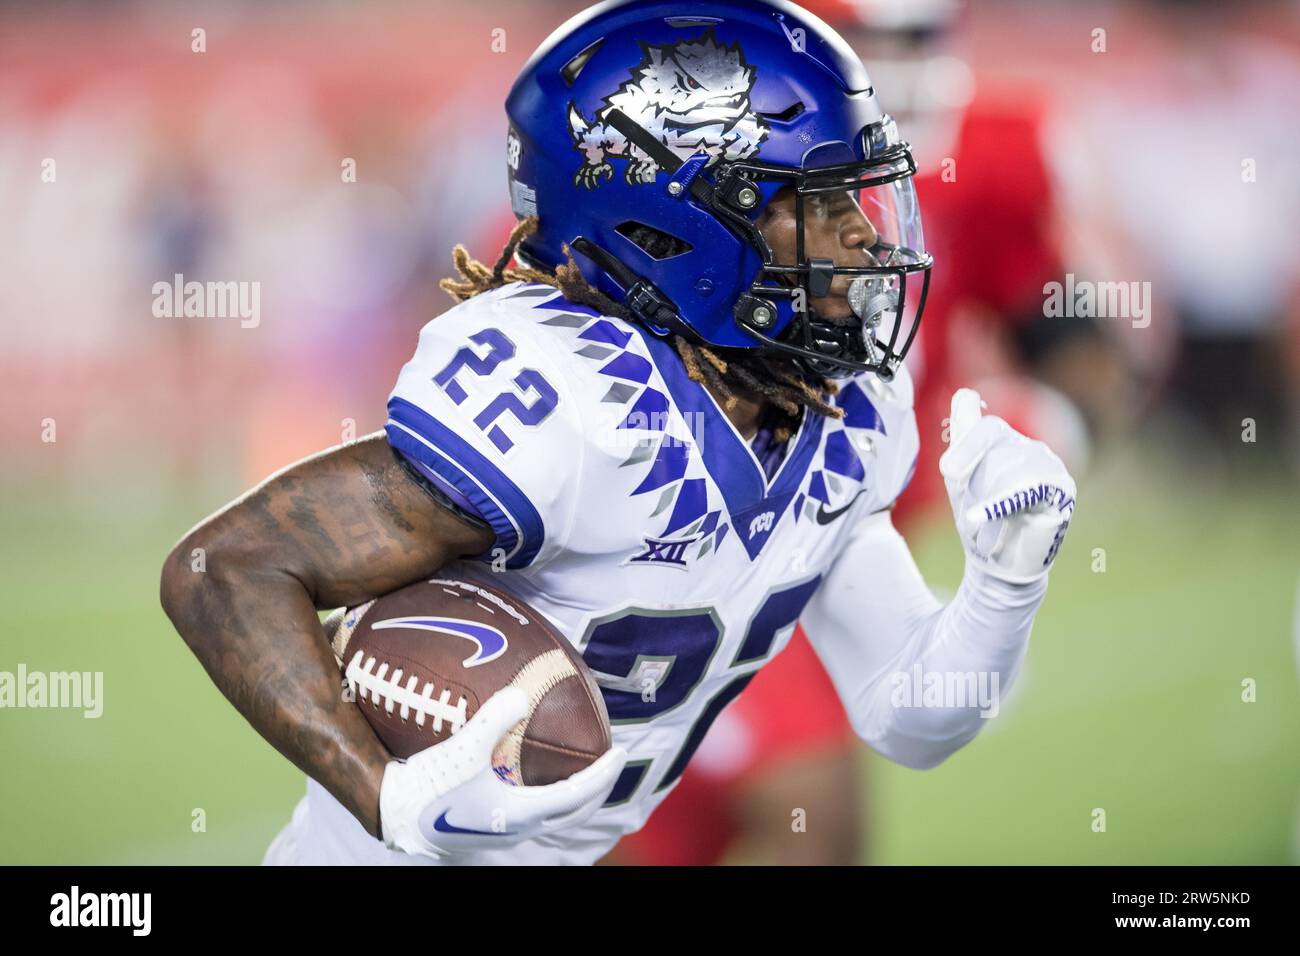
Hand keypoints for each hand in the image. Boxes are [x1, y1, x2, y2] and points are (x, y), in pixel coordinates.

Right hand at [379, 686, 626, 858]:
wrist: (394, 816)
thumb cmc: (427, 785)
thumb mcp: (462, 748)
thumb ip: (494, 719)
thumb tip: (522, 693)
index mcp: (521, 813)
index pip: (578, 795)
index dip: (604, 774)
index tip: (620, 752)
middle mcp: (519, 829)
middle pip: (575, 812)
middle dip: (599, 787)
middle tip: (611, 760)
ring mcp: (506, 833)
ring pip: (555, 817)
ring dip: (575, 795)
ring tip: (583, 768)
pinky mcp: (491, 830)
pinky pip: (534, 813)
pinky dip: (550, 796)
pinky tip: (536, 774)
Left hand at [939, 388, 1076, 583]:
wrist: (997, 564)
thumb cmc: (979, 519)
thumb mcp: (961, 477)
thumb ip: (963, 437)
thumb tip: (966, 394)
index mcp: (1005, 441)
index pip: (985, 426)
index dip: (967, 446)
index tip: (949, 471)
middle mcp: (1030, 447)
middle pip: (996, 444)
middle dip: (975, 477)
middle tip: (966, 505)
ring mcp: (1049, 465)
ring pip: (1012, 464)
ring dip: (988, 495)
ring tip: (980, 520)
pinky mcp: (1062, 490)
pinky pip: (1029, 487)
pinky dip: (999, 504)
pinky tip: (977, 518)